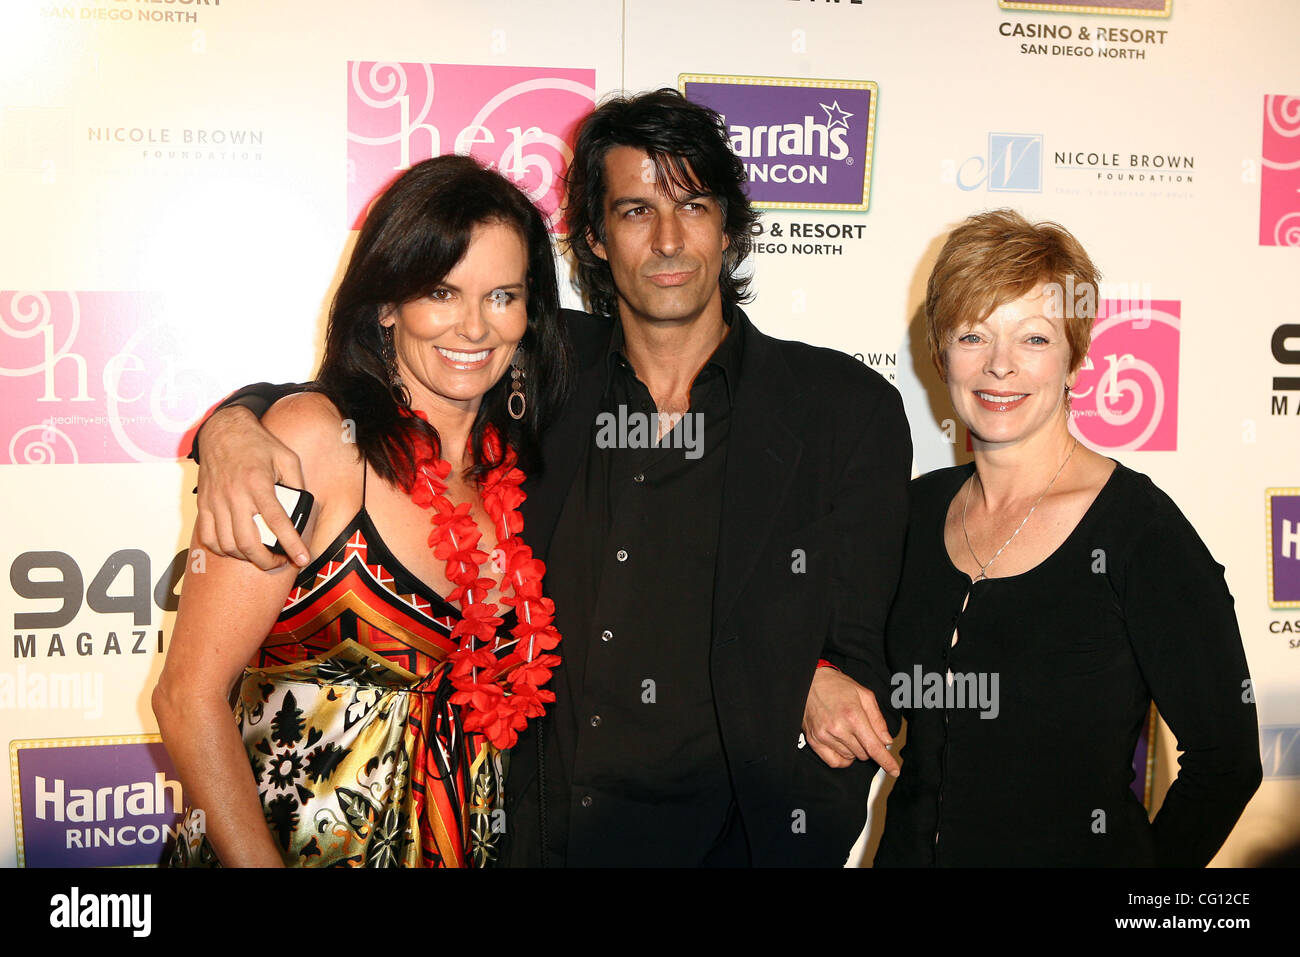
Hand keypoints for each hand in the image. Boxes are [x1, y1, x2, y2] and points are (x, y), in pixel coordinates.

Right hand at [194, 406, 307, 569]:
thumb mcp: (287, 457)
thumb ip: (297, 483)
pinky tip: (236, 548)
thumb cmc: (257, 443)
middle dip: (266, 561)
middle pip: (248, 542)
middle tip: (279, 563)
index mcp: (258, 483)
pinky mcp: (203, 504)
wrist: (222, 430)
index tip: (303, 559)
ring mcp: (216, 502)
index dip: (292, 544)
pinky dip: (222, 549)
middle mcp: (235, 495)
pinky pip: (208, 537)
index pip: (278, 521)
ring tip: (260, 556)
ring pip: (227, 544)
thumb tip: (304, 508)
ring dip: (245, 557)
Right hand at [802, 668, 898, 774]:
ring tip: (849, 732)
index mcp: (853, 715)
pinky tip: (844, 747)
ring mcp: (824, 736)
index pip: (874, 747)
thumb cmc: (837, 686)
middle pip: (864, 754)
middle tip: (863, 731)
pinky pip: (834, 762)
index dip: (886, 761)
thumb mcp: (864, 695)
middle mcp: (838, 728)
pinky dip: (843, 759)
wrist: (809, 682)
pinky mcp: (814, 741)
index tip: (894, 771)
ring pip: (850, 757)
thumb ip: (878, 719)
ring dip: (855, 750)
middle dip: (869, 746)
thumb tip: (886, 740)